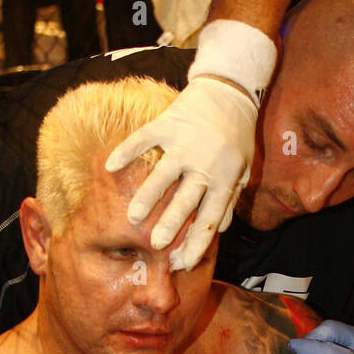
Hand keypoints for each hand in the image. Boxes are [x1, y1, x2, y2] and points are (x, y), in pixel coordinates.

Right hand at [104, 76, 257, 270]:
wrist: (229, 90)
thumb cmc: (236, 136)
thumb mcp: (242, 170)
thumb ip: (228, 199)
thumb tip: (217, 230)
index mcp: (224, 178)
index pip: (210, 218)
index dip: (197, 243)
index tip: (183, 262)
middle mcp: (205, 163)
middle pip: (185, 200)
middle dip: (171, 224)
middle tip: (156, 244)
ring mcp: (185, 142)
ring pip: (163, 174)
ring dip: (147, 197)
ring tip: (133, 217)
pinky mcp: (168, 123)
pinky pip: (144, 138)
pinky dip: (126, 151)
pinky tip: (110, 166)